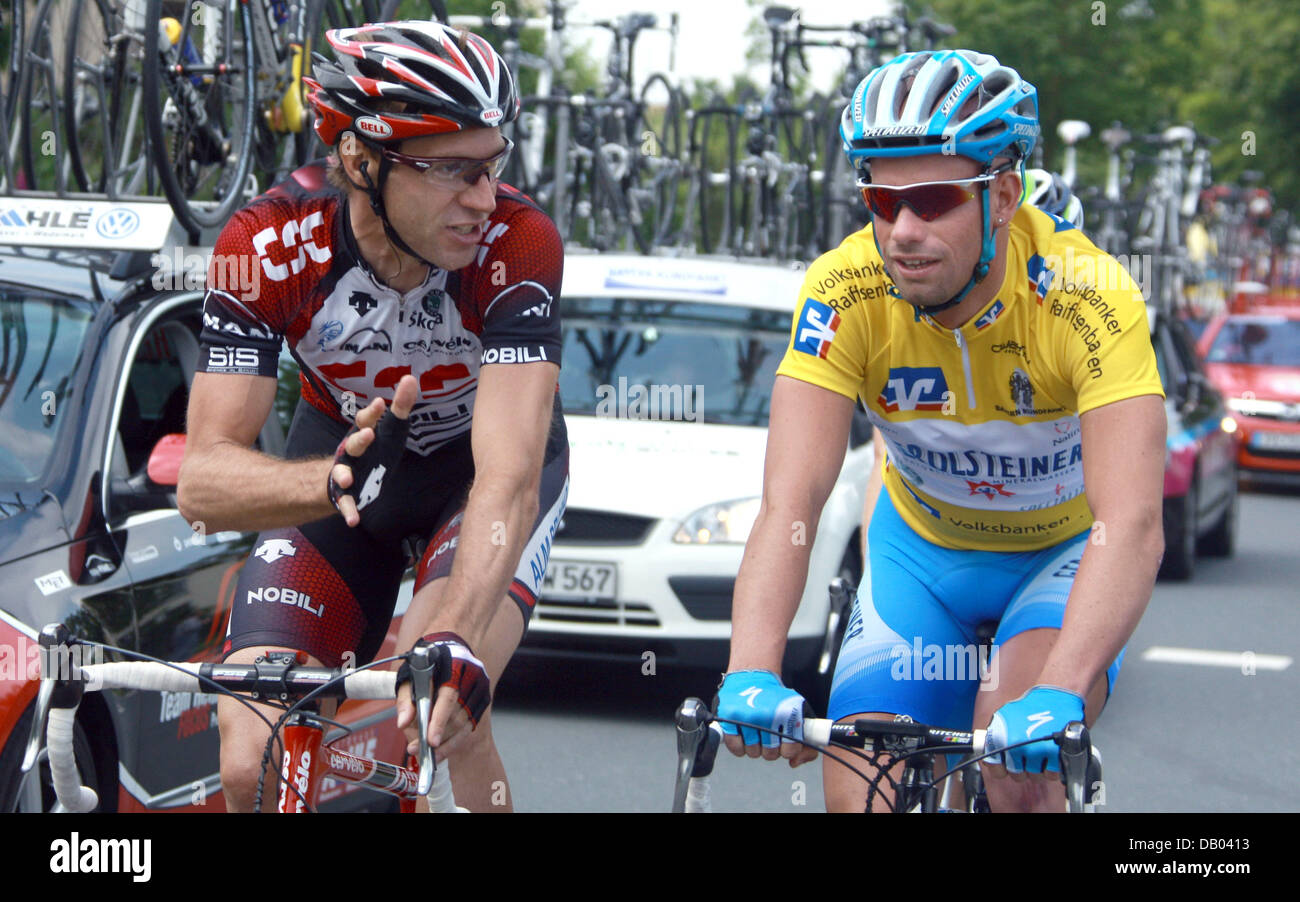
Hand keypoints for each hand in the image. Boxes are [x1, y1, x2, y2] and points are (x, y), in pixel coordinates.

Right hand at [328, 375, 417, 527]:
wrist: (353, 479)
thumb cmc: (375, 449)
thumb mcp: (389, 429)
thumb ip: (401, 406)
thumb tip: (411, 378)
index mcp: (362, 435)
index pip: (364, 421)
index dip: (371, 413)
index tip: (380, 403)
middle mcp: (351, 453)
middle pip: (352, 444)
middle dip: (359, 440)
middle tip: (369, 434)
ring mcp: (346, 473)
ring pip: (341, 472)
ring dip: (343, 475)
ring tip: (347, 479)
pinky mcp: (345, 495)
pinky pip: (345, 504)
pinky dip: (348, 512)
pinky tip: (354, 522)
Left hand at [395, 633, 490, 760]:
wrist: (451, 643)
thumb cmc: (428, 660)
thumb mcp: (411, 674)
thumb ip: (406, 699)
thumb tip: (403, 724)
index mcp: (454, 669)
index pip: (448, 699)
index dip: (439, 722)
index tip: (431, 742)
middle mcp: (471, 679)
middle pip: (458, 717)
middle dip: (439, 738)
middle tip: (418, 750)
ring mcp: (480, 690)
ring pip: (466, 725)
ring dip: (448, 743)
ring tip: (430, 754)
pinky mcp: (484, 699)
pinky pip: (471, 725)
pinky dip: (457, 739)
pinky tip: (444, 746)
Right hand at [715, 670, 816, 766]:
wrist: (751, 676)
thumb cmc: (775, 697)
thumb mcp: (799, 713)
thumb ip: (807, 742)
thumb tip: (794, 762)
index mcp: (786, 713)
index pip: (790, 750)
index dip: (788, 749)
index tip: (785, 741)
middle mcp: (766, 715)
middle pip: (770, 754)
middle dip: (770, 748)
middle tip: (768, 735)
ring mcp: (746, 717)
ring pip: (753, 753)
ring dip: (755, 746)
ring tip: (756, 732)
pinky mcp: (729, 718)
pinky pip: (736, 748)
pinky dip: (740, 746)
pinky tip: (744, 735)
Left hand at [984, 685, 1084, 776]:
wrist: (1054, 697)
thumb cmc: (1028, 708)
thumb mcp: (1004, 718)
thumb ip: (994, 740)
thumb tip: (990, 760)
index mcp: (1000, 738)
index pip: (996, 769)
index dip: (1001, 770)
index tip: (1006, 766)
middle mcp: (1016, 746)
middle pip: (1017, 775)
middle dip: (1022, 769)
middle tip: (1027, 756)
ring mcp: (1036, 752)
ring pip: (1034, 776)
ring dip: (1038, 768)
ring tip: (1040, 752)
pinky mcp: (1055, 755)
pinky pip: (1051, 775)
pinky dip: (1052, 768)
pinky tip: (1051, 754)